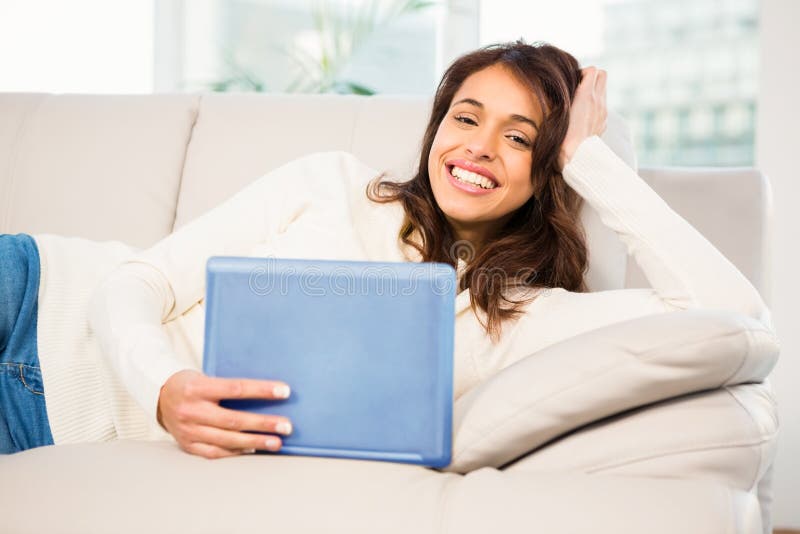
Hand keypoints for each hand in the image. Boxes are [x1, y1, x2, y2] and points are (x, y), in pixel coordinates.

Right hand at [157, 369, 292, 458]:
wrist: (160, 396)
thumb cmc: (191, 383)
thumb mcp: (206, 376)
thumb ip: (229, 386)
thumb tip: (266, 393)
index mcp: (197, 388)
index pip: (235, 388)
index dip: (261, 390)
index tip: (284, 391)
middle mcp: (191, 410)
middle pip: (233, 420)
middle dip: (263, 424)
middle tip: (286, 426)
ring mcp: (188, 430)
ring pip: (227, 440)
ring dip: (255, 442)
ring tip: (276, 442)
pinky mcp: (188, 445)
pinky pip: (215, 452)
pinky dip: (236, 452)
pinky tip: (253, 450)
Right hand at [559, 66, 607, 169]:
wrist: (574, 156)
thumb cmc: (561, 135)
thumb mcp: (556, 110)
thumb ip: (560, 95)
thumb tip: (557, 88)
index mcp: (586, 95)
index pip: (592, 70)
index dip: (582, 73)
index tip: (572, 81)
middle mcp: (598, 101)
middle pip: (602, 75)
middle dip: (591, 77)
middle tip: (579, 86)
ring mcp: (603, 112)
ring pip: (603, 90)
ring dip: (594, 90)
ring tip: (580, 101)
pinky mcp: (603, 122)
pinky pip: (602, 106)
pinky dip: (595, 105)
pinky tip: (584, 115)